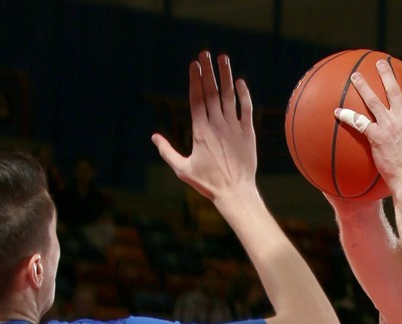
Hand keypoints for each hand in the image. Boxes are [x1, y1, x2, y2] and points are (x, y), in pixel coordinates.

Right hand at [151, 51, 256, 201]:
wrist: (235, 191)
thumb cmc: (208, 183)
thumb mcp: (182, 169)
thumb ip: (167, 151)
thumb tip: (153, 137)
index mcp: (200, 131)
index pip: (196, 100)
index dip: (195, 80)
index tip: (194, 65)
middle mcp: (217, 125)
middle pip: (211, 92)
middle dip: (207, 71)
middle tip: (205, 53)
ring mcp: (233, 127)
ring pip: (228, 96)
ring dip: (225, 76)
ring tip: (222, 58)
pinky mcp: (247, 132)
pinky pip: (246, 109)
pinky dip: (243, 94)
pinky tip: (240, 81)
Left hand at [334, 60, 401, 189]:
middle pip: (393, 89)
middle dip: (386, 74)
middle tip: (379, 63)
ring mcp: (389, 126)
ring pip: (373, 100)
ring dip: (363, 86)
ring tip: (355, 76)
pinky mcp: (376, 137)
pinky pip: (359, 123)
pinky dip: (348, 116)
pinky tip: (337, 112)